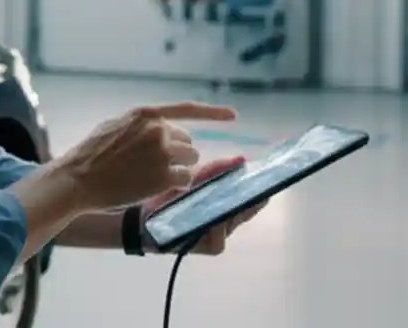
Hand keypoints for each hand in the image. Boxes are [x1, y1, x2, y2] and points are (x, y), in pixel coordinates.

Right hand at [56, 102, 236, 211]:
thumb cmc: (91, 154)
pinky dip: (175, 185)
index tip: (233, 116)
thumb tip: (163, 129)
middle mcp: (157, 130)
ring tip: (151, 177)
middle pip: (188, 142)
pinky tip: (155, 187)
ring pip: (190, 161)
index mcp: (145, 114)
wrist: (77, 178)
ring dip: (178, 170)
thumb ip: (140, 125)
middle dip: (177, 154)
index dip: (213, 113)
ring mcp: (162, 153)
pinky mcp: (164, 176)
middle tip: (153, 166)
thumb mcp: (114, 126)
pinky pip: (185, 179)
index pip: (187, 109)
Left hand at [142, 156, 268, 255]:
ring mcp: (217, 235)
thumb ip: (215, 171)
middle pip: (245, 211)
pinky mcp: (207, 247)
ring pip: (233, 223)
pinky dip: (217, 229)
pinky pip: (219, 239)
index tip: (266, 177)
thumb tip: (242, 159)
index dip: (258, 189)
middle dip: (252, 200)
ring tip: (236, 200)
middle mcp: (224, 221)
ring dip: (233, 212)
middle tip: (258, 188)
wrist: (141, 217)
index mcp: (223, 205)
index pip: (247, 197)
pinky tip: (214, 219)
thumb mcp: (192, 180)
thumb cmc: (168, 196)